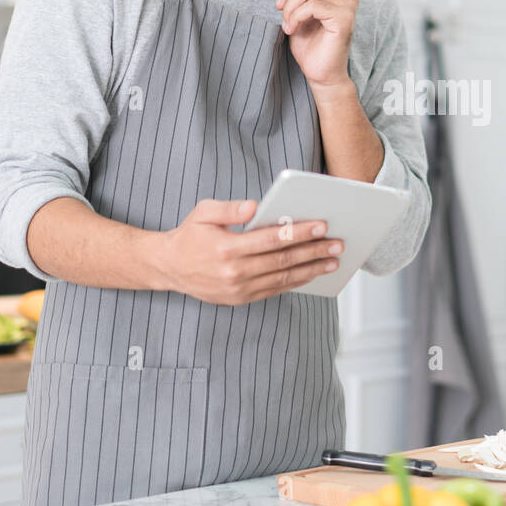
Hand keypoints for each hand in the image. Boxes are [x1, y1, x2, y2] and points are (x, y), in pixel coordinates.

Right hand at [159, 199, 342, 305]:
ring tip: (332, 261)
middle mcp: (234, 272)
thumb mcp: (203, 213)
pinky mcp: (241, 298)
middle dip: (313, 251)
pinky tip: (311, 273)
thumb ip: (229, 209)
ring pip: (283, 278)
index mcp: (226, 248)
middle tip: (336, 243)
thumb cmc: (189, 236)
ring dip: (311, 269)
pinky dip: (295, 282)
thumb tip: (255, 206)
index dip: (298, 232)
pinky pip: (275, 290)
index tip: (321, 225)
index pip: (271, 239)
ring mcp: (239, 289)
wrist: (169, 268)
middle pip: (282, 260)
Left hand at [277, 0, 357, 89]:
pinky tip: (291, 29)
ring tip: (286, 23)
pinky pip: (311, 5)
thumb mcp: (298, 11)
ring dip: (289, 7)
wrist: (320, 74)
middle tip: (279, 7)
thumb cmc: (311, 45)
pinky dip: (294, 16)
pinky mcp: (343, 19)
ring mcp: (348, 6)